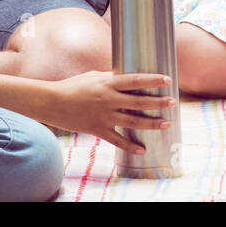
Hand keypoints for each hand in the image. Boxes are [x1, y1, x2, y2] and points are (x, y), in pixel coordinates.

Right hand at [46, 71, 174, 153]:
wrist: (52, 102)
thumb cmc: (73, 86)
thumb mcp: (95, 76)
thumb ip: (113, 78)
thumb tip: (130, 78)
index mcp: (108, 83)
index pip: (136, 80)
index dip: (153, 80)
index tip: (168, 80)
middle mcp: (108, 100)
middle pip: (139, 102)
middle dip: (158, 102)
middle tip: (174, 102)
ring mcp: (104, 116)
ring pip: (133, 121)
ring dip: (151, 123)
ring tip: (166, 123)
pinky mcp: (97, 129)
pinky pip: (117, 140)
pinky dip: (130, 146)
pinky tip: (143, 150)